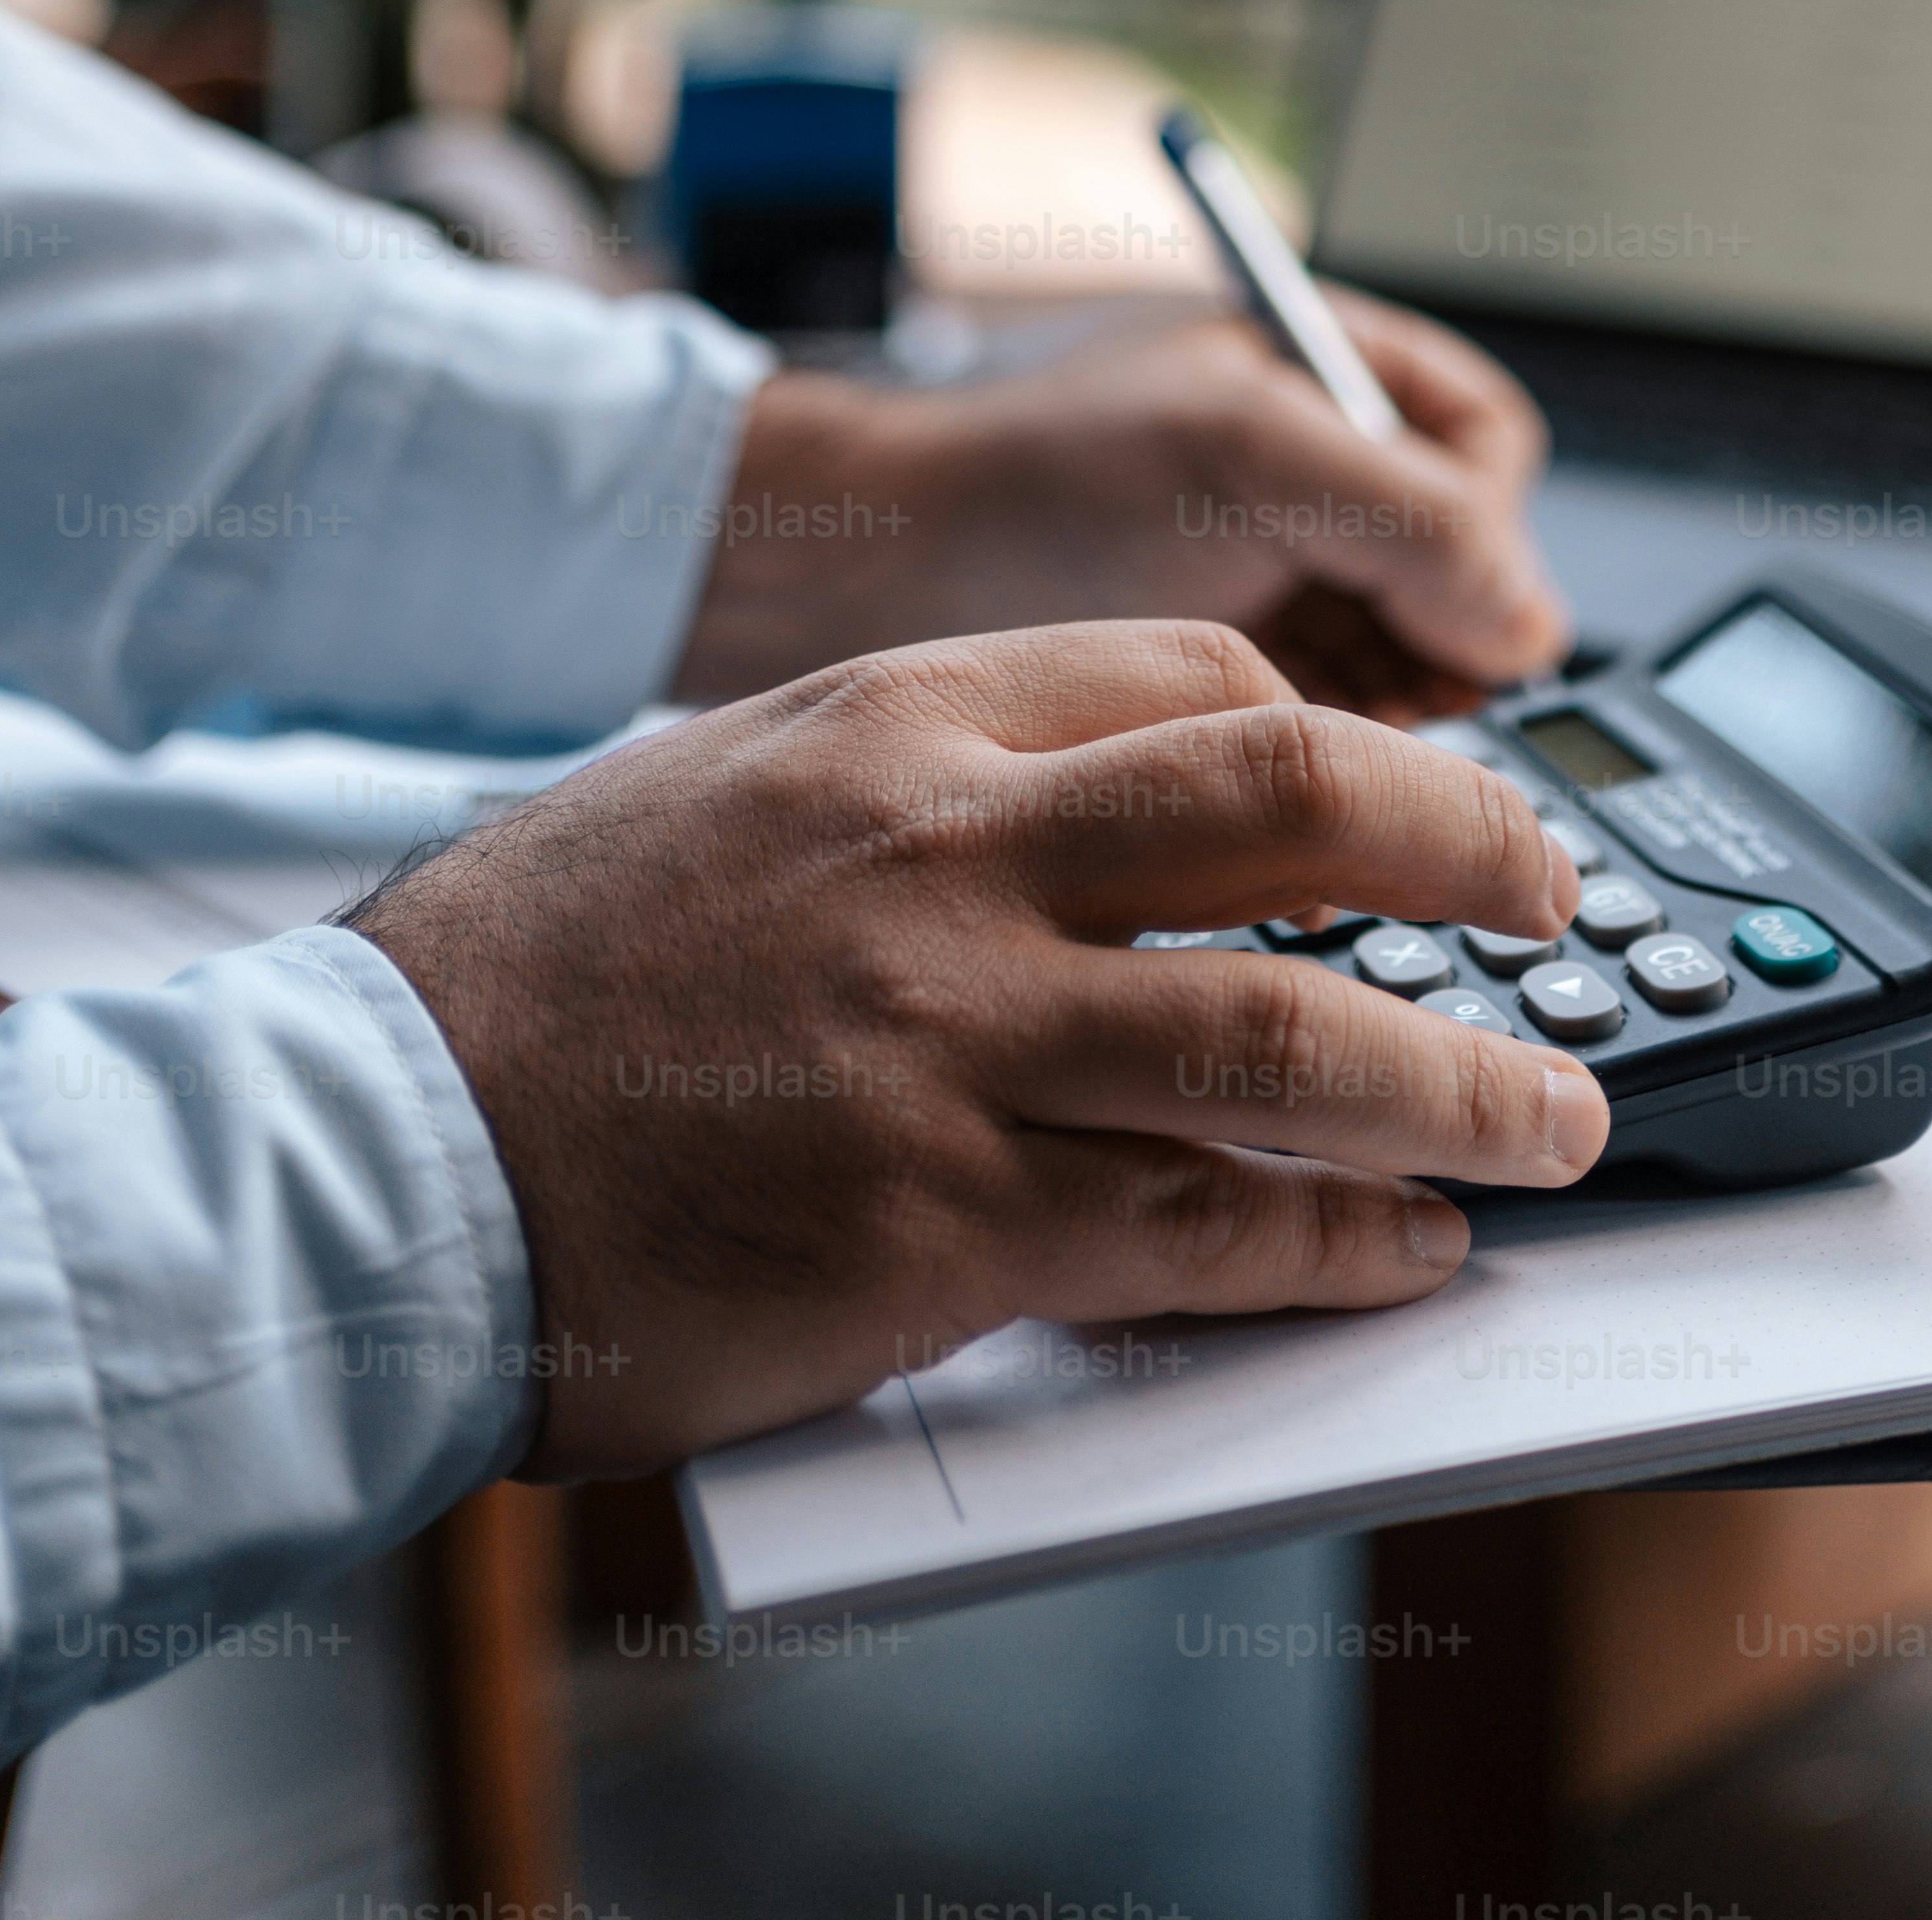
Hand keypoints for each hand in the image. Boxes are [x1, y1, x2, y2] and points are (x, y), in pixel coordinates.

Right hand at [355, 618, 1605, 1473]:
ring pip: (1292, 1033)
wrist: (371, 1147)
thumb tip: (1080, 818)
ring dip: (1463, 1080)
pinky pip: (1203, 1229)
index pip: (1199, 681)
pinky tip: (1409, 1250)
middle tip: (1555, 893)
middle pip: (1296, 801)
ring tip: (1560, 1115)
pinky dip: (1336, 1245)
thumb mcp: (728, 781)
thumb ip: (916, 782)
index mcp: (905, 722)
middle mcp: (954, 854)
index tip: (1403, 797)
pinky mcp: (943, 1224)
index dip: (1342, 737)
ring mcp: (960, 1037)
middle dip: (1472, 840)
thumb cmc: (536, 970)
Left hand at [673, 296, 1569, 719]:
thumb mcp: (1241, 456)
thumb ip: (1411, 518)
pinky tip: (1264, 778)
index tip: (1440, 614)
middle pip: (1460, 575)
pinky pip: (1329, 724)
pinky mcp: (1222, 671)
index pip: (1492, 455)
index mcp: (1336, 373)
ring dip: (1374, 712)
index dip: (1483, 539)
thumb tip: (1528, 628)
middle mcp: (1316, 473)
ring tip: (1299, 731)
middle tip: (1368, 690)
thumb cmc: (1032, 472)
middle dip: (1430, 643)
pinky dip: (1314, 757)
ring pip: (1402, 664)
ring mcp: (1272, 575)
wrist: (865, 570)